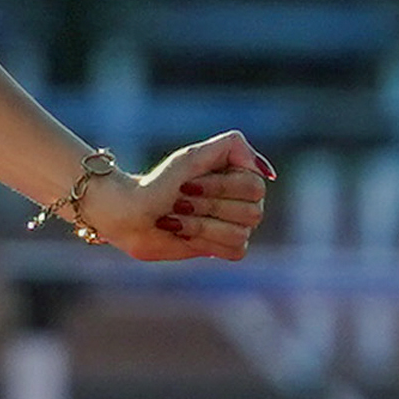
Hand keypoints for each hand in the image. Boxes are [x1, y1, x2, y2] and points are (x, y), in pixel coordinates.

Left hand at [82, 131, 272, 260]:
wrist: (131, 214)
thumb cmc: (159, 183)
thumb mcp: (192, 158)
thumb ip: (233, 148)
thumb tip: (267, 173)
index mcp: (239, 176)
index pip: (255, 187)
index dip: (219, 187)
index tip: (187, 183)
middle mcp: (243, 201)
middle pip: (252, 212)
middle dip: (208, 206)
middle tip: (180, 201)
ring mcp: (234, 225)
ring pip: (241, 233)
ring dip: (201, 225)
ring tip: (177, 217)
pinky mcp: (223, 248)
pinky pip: (235, 250)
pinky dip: (204, 241)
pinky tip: (184, 233)